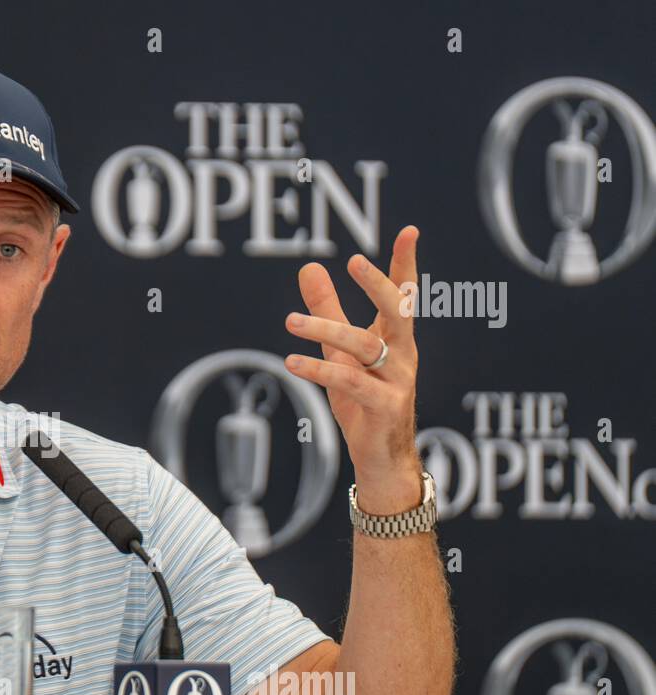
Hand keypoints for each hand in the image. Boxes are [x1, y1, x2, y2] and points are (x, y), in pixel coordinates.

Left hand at [284, 226, 422, 501]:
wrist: (381, 458)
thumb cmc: (363, 401)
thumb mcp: (340, 351)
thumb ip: (328, 310)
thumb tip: (310, 266)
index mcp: (395, 338)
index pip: (403, 294)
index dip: (406, 263)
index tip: (410, 230)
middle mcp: (402, 354)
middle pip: (396, 312)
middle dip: (377, 285)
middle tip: (354, 261)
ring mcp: (398, 380)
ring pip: (364, 347)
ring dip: (327, 331)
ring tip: (292, 322)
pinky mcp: (385, 406)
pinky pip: (352, 382)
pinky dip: (321, 370)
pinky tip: (293, 362)